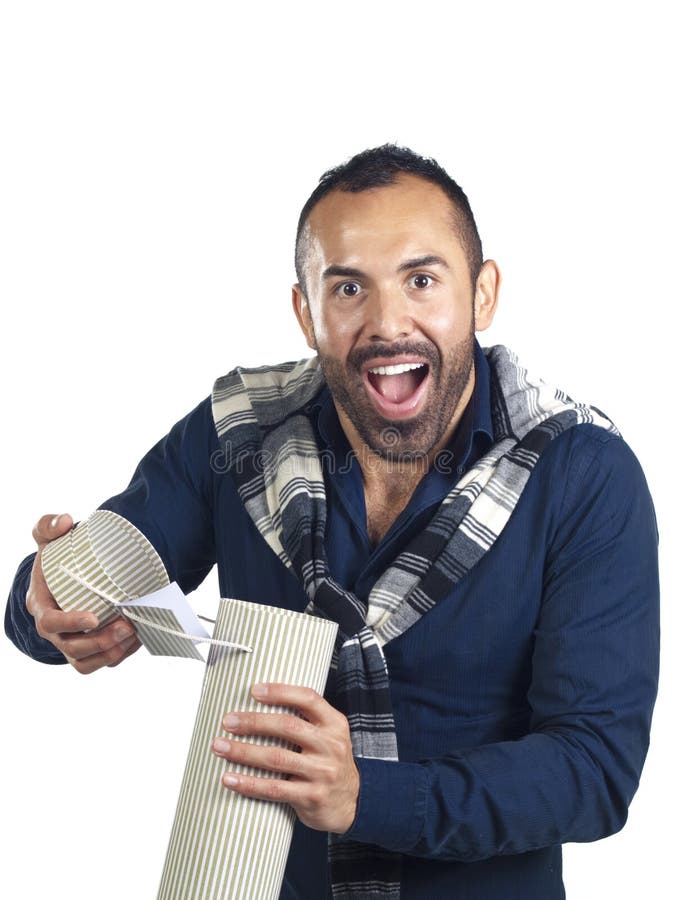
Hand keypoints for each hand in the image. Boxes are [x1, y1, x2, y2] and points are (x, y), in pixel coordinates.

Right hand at [26, 513, 140, 673]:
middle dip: (100, 642)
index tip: (93, 617)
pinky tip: (138, 638)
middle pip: (71, 648)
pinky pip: (101, 662)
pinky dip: (119, 655)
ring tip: (135, 634)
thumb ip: (49, 525)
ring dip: (111, 653)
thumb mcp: (47, 537)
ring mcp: (70, 642)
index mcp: (41, 605)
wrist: (64, 576)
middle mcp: (54, 630)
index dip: (70, 623)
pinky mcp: (88, 649)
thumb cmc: (54, 558)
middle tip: (127, 626)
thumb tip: (65, 521)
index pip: (50, 622)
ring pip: (86, 662)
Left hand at [211, 683, 359, 832]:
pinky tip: (230, 779)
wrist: (353, 804)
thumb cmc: (330, 763)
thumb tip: (261, 704)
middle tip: (228, 721)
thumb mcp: (329, 735)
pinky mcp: (311, 797)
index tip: (255, 691)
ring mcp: (322, 772)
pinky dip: (249, 784)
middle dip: (254, 722)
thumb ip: (306, 720)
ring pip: (276, 758)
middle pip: (288, 726)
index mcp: (334, 723)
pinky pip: (274, 789)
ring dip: (244, 752)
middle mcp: (330, 745)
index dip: (281, 692)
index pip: (308, 698)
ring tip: (220, 747)